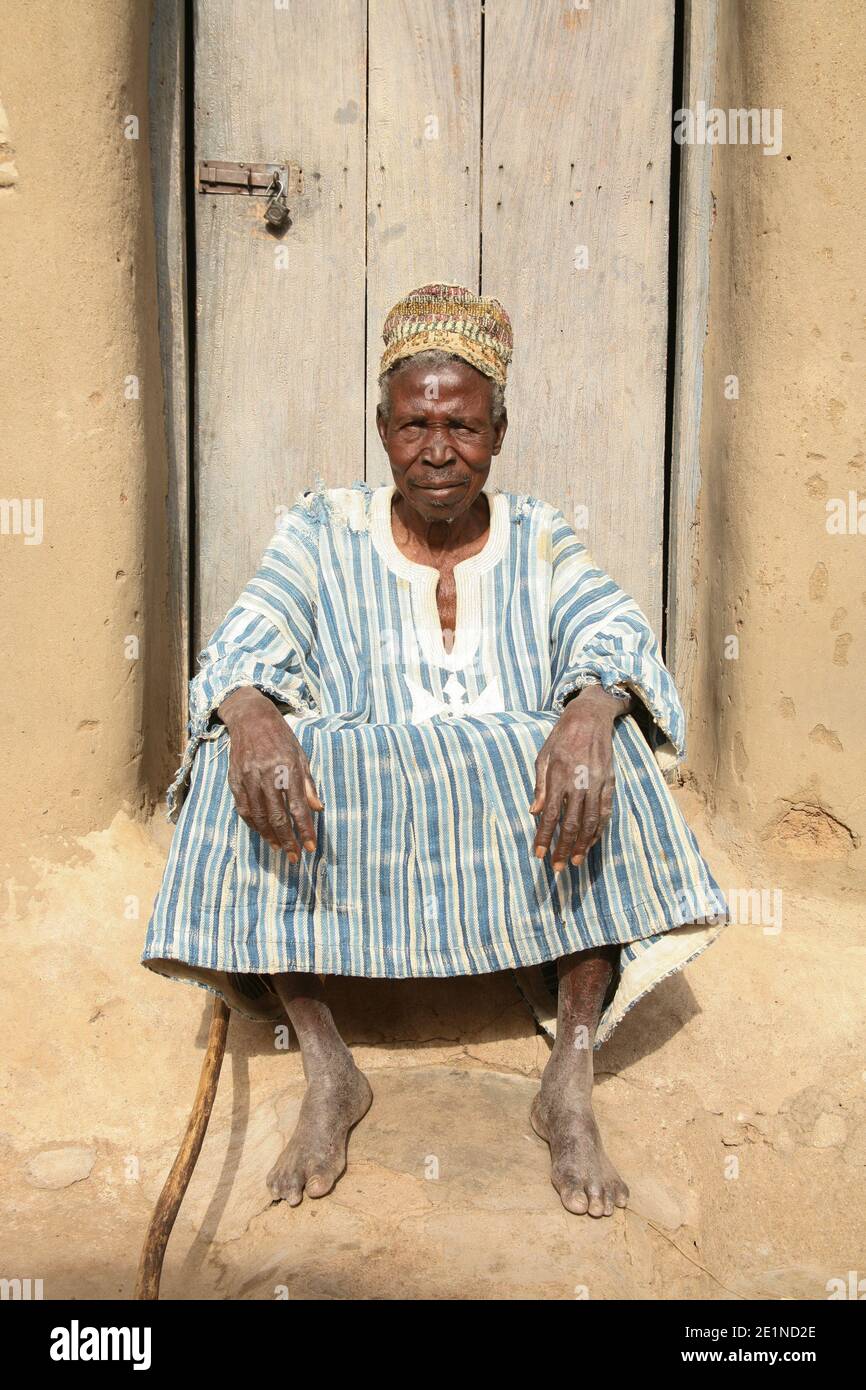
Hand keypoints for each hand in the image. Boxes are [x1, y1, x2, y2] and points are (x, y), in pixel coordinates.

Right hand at [218, 687, 323, 860]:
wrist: (250, 718)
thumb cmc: (281, 737)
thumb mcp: (300, 755)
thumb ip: (308, 784)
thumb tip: (317, 809)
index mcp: (288, 768)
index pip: (298, 807)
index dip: (305, 830)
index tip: (312, 848)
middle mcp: (267, 775)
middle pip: (277, 817)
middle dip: (288, 840)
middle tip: (296, 858)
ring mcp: (248, 778)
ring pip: (259, 817)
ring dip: (270, 837)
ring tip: (280, 850)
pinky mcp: (235, 780)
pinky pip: (244, 809)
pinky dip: (254, 825)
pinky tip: (263, 834)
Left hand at [531, 686, 627, 870]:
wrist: (590, 717)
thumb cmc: (561, 736)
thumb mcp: (543, 756)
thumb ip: (540, 786)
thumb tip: (535, 812)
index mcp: (559, 776)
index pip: (550, 815)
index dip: (544, 838)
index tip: (539, 855)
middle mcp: (579, 782)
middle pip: (571, 824)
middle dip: (563, 848)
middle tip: (558, 868)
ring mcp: (597, 783)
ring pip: (590, 822)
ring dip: (582, 845)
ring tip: (575, 861)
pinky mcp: (609, 782)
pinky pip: (605, 811)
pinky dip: (598, 829)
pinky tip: (591, 842)